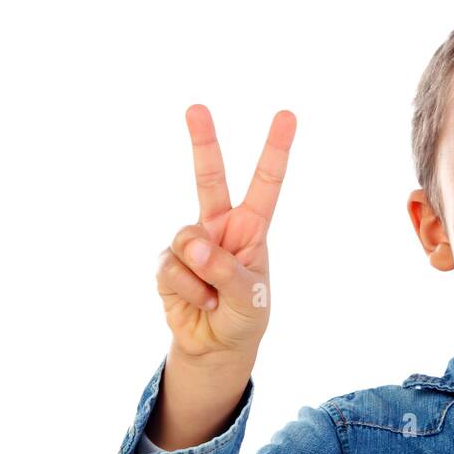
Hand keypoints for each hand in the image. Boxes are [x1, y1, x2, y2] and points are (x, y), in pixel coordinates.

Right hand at [155, 104, 296, 364]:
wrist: (215, 347)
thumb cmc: (245, 317)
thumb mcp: (250, 298)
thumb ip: (225, 270)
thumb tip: (191, 244)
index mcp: (252, 228)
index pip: (265, 183)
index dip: (275, 150)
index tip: (287, 115)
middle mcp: (220, 227)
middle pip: (209, 178)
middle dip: (203, 142)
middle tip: (196, 107)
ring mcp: (190, 243)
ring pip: (185, 239)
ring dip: (202, 274)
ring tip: (214, 296)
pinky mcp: (166, 262)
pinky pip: (170, 269)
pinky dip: (187, 290)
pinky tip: (199, 302)